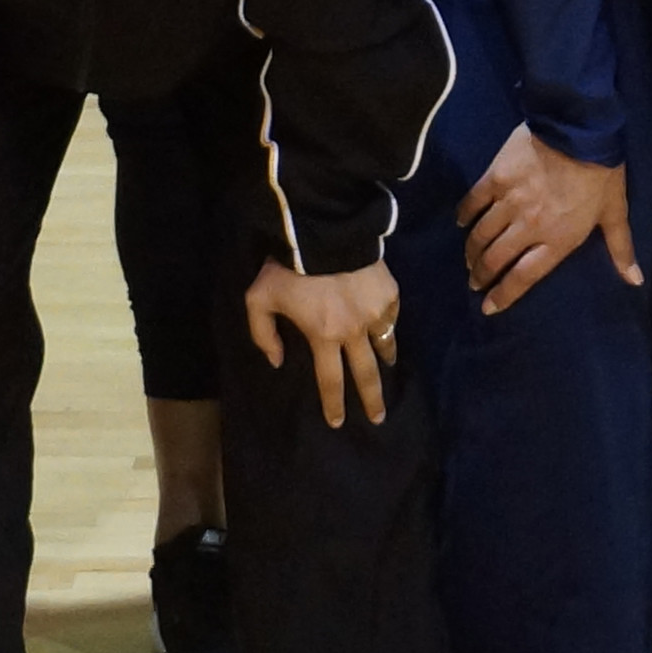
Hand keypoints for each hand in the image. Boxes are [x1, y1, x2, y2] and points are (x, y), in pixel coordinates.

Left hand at [244, 258, 400, 424]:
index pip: (330, 381)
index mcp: (324, 336)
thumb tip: (277, 361)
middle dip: (371, 400)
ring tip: (386, 369)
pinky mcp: (389, 293)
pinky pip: (392, 318)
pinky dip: (390, 327)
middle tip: (377, 418)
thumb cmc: (290, 266)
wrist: (326, 230)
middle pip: (366, 374)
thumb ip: (263, 334)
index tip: (337, 422)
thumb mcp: (259, 299)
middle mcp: (354, 331)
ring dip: (385, 361)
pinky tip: (388, 330)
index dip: (333, 404)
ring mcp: (375, 312)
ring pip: (385, 345)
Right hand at [460, 125, 638, 312]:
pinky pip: (473, 201)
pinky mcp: (496, 177)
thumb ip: (620, 248)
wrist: (580, 128)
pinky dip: (465, 214)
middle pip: (496, 258)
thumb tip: (635, 281)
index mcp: (557, 239)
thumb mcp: (614, 212)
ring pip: (482, 234)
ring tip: (468, 259)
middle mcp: (529, 226)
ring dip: (471, 251)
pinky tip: (461, 222)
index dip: (504, 294)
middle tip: (474, 282)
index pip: (524, 276)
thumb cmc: (601, 174)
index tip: (488, 307)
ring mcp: (509, 201)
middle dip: (481, 275)